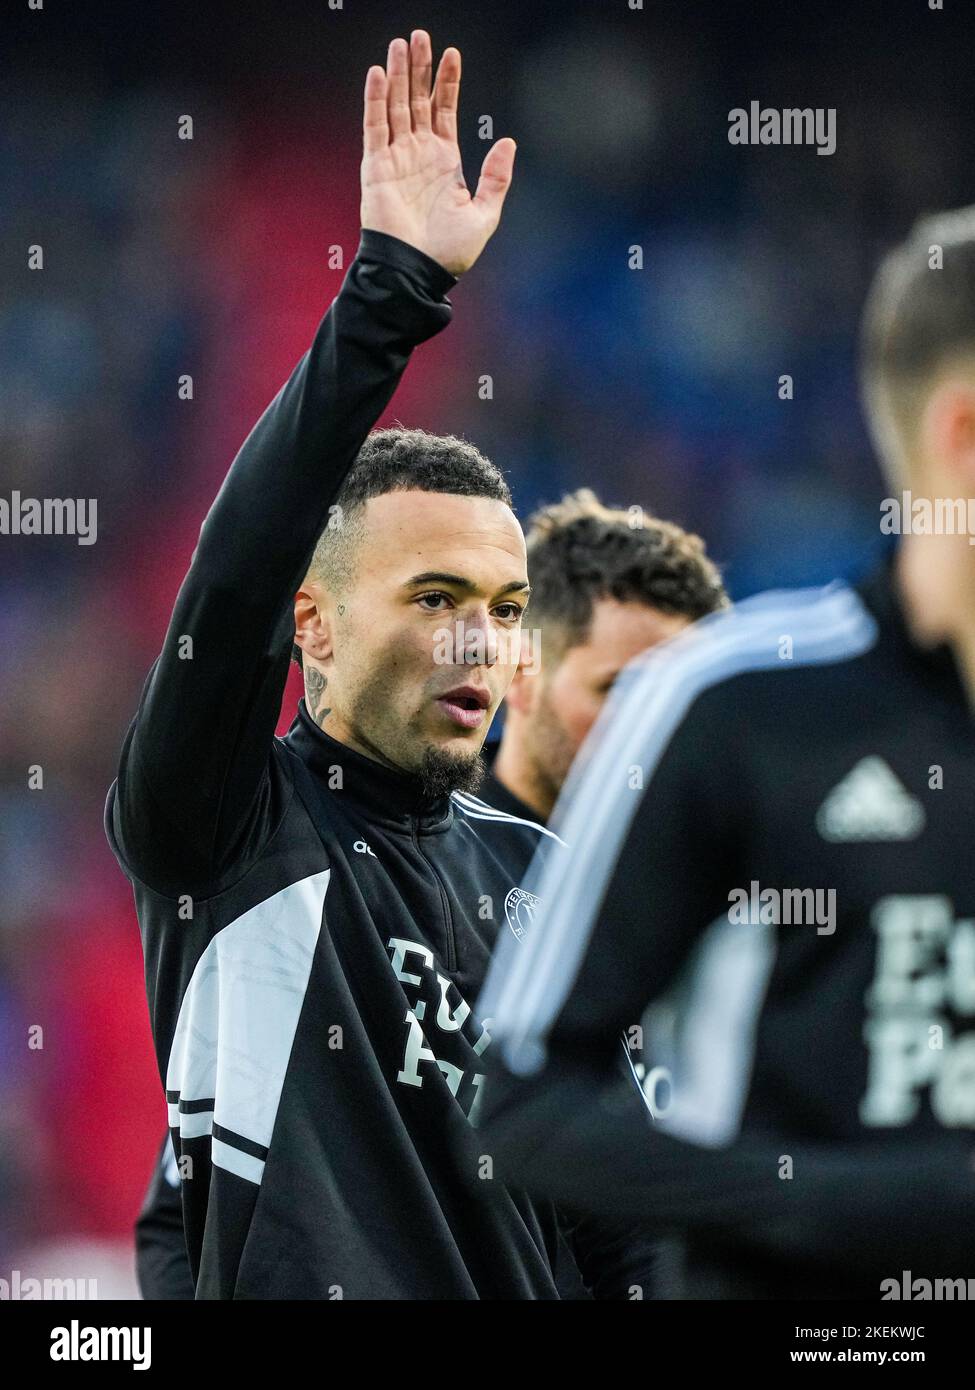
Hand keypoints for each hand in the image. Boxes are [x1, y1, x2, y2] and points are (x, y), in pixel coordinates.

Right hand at [360, 31, 515, 276]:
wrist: (418, 272)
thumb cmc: (449, 252)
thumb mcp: (484, 215)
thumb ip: (496, 178)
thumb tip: (508, 142)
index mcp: (444, 162)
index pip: (444, 111)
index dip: (448, 83)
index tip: (452, 54)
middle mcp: (419, 154)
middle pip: (418, 100)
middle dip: (420, 68)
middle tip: (420, 35)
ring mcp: (396, 158)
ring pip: (396, 106)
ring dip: (398, 75)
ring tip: (400, 44)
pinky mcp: (376, 168)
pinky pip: (375, 128)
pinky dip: (375, 101)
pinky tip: (378, 74)